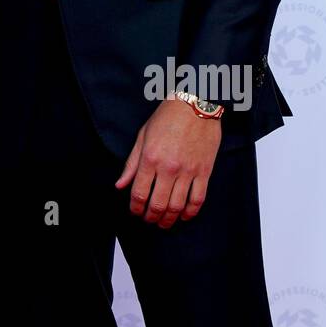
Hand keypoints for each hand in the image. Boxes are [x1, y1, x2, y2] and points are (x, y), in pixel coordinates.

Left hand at [114, 95, 221, 227]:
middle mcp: (169, 168)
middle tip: (149, 220)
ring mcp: (188, 171)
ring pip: (177, 206)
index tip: (135, 212)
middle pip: (158, 204)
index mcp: (150, 159)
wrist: (196, 104)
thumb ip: (132, 164)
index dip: (135, 209)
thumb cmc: (167, 117)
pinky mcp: (204, 172)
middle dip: (151, 217)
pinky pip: (198, 199)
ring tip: (164, 222)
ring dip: (169, 219)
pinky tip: (184, 216)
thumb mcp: (143, 136)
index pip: (139, 194)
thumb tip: (120, 185)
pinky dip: (190, 212)